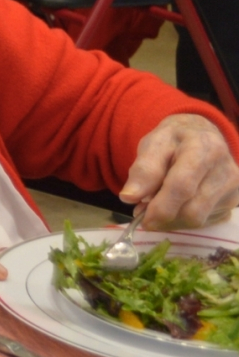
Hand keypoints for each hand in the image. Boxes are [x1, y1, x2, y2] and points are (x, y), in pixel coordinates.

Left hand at [122, 114, 238, 228]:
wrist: (200, 135)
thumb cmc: (173, 140)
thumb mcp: (153, 145)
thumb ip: (142, 170)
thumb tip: (128, 197)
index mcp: (204, 148)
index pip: (182, 186)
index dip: (161, 207)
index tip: (142, 220)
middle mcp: (226, 169)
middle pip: (193, 210)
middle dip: (164, 216)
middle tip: (143, 212)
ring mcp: (233, 188)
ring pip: (198, 220)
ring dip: (172, 220)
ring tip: (157, 205)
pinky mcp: (234, 201)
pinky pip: (205, 222)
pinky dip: (184, 219)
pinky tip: (176, 205)